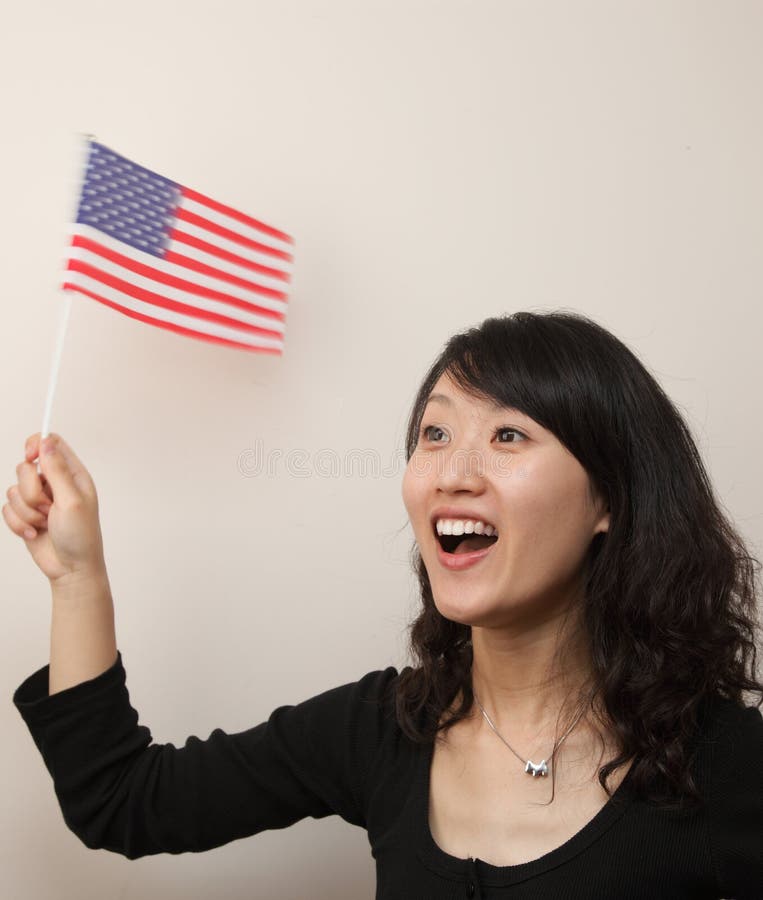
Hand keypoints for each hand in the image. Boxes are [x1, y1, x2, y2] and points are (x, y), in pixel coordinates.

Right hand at [3, 433, 106, 585]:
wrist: (71, 569)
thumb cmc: (80, 536)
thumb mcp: (73, 501)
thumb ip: (58, 471)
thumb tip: (46, 442)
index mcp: (72, 475)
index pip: (50, 443)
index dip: (36, 445)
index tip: (30, 458)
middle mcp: (55, 483)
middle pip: (25, 467)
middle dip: (32, 492)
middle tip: (49, 509)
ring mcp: (39, 499)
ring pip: (13, 490)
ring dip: (27, 512)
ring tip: (45, 524)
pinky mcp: (26, 515)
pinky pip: (7, 509)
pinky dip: (18, 523)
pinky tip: (35, 533)